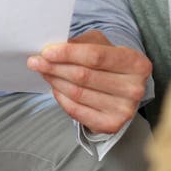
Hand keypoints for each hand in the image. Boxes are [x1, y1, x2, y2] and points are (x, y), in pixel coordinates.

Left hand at [27, 31, 150, 133]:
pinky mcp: (111, 125)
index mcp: (136, 62)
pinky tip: (55, 88)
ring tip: (43, 72)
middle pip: (84, 76)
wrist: (123, 89)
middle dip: (55, 67)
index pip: (95, 56)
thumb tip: (52, 50)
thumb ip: (80, 44)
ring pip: (77, 93)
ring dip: (55, 81)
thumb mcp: (100, 44)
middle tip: (35, 62)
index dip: (68, 54)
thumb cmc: (109, 62)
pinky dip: (61, 98)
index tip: (46, 52)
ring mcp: (125, 110)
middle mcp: (134, 88)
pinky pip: (76, 111)